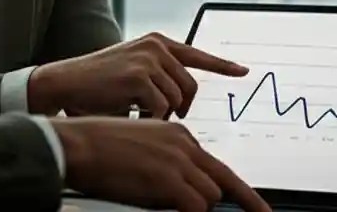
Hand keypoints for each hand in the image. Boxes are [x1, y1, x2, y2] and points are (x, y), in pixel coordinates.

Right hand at [30, 33, 248, 118]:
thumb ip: (159, 75)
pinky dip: (148, 117)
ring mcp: (148, 59)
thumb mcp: (132, 72)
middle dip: (181, 107)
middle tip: (163, 116)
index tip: (242, 70)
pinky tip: (130, 113)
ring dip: (161, 114)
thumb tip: (183, 94)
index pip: (196, 55)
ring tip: (137, 112)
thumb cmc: (97, 85)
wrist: (65, 83)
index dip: (221, 64)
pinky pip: (160, 107)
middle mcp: (156, 46)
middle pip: (191, 86)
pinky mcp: (139, 76)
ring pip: (177, 99)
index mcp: (156, 43)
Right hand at [52, 116, 269, 211]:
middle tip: (222, 209)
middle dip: (212, 201)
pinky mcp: (168, 177)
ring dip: (191, 206)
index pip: (217, 166)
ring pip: (210, 196)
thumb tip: (184, 191)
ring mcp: (177, 159)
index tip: (259, 209)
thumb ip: (167, 162)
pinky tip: (165, 206)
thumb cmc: (97, 147)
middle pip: (219, 182)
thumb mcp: (141, 147)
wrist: (77, 144)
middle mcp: (182, 142)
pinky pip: (196, 207)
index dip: (241, 192)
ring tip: (156, 198)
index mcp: (177, 133)